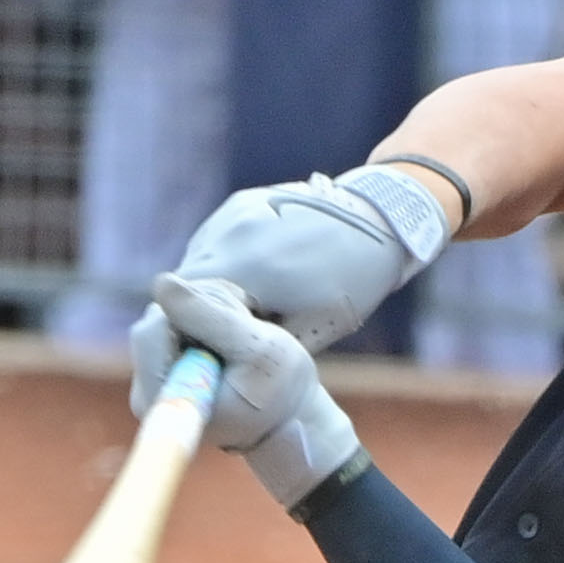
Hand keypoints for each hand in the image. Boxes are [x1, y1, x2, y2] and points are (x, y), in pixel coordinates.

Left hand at [152, 274, 362, 508]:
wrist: (285, 416)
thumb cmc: (279, 392)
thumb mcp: (258, 351)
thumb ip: (211, 318)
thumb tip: (161, 283)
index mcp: (166, 401)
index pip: (154, 328)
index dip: (196, 312)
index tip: (236, 323)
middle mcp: (149, 393)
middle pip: (157, 317)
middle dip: (202, 309)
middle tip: (245, 324)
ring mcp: (153, 380)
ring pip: (167, 313)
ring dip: (208, 310)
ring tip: (242, 332)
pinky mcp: (163, 365)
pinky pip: (173, 320)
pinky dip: (205, 317)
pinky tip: (231, 335)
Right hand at [185, 167, 451, 349]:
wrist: (380, 220)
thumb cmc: (352, 284)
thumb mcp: (308, 330)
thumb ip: (253, 342)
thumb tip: (214, 360)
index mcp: (247, 268)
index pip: (183, 307)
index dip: (186, 334)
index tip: (200, 355)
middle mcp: (231, 233)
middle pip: (187, 283)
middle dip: (197, 312)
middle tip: (220, 337)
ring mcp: (233, 213)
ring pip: (199, 261)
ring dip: (210, 287)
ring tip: (243, 306)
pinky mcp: (239, 202)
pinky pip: (215, 241)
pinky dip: (224, 263)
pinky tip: (253, 276)